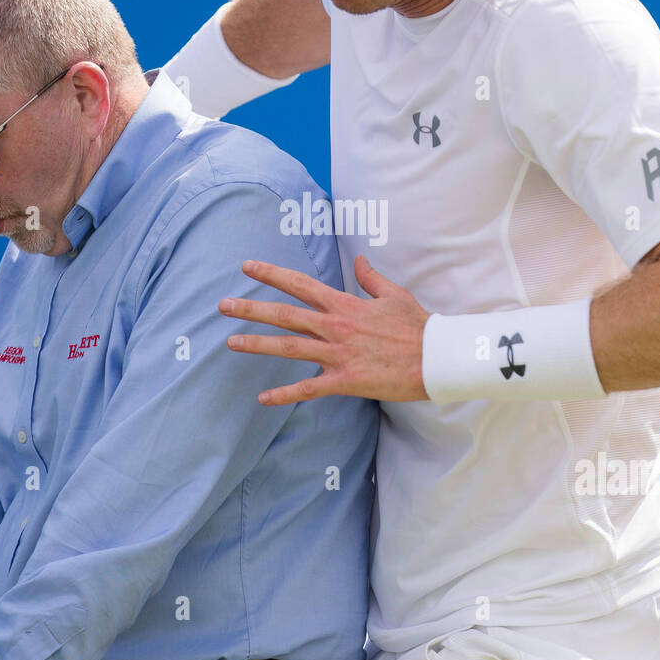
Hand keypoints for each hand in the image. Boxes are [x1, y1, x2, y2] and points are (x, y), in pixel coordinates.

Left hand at [220, 254, 430, 403]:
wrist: (436, 358)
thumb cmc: (418, 326)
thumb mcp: (394, 294)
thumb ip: (371, 278)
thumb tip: (359, 261)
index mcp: (345, 304)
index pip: (300, 285)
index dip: (272, 274)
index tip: (247, 267)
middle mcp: (335, 327)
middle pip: (285, 315)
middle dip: (251, 308)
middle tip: (223, 305)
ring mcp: (338, 354)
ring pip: (289, 348)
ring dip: (258, 344)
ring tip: (231, 342)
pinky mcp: (345, 380)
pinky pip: (308, 388)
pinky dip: (284, 394)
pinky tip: (263, 399)